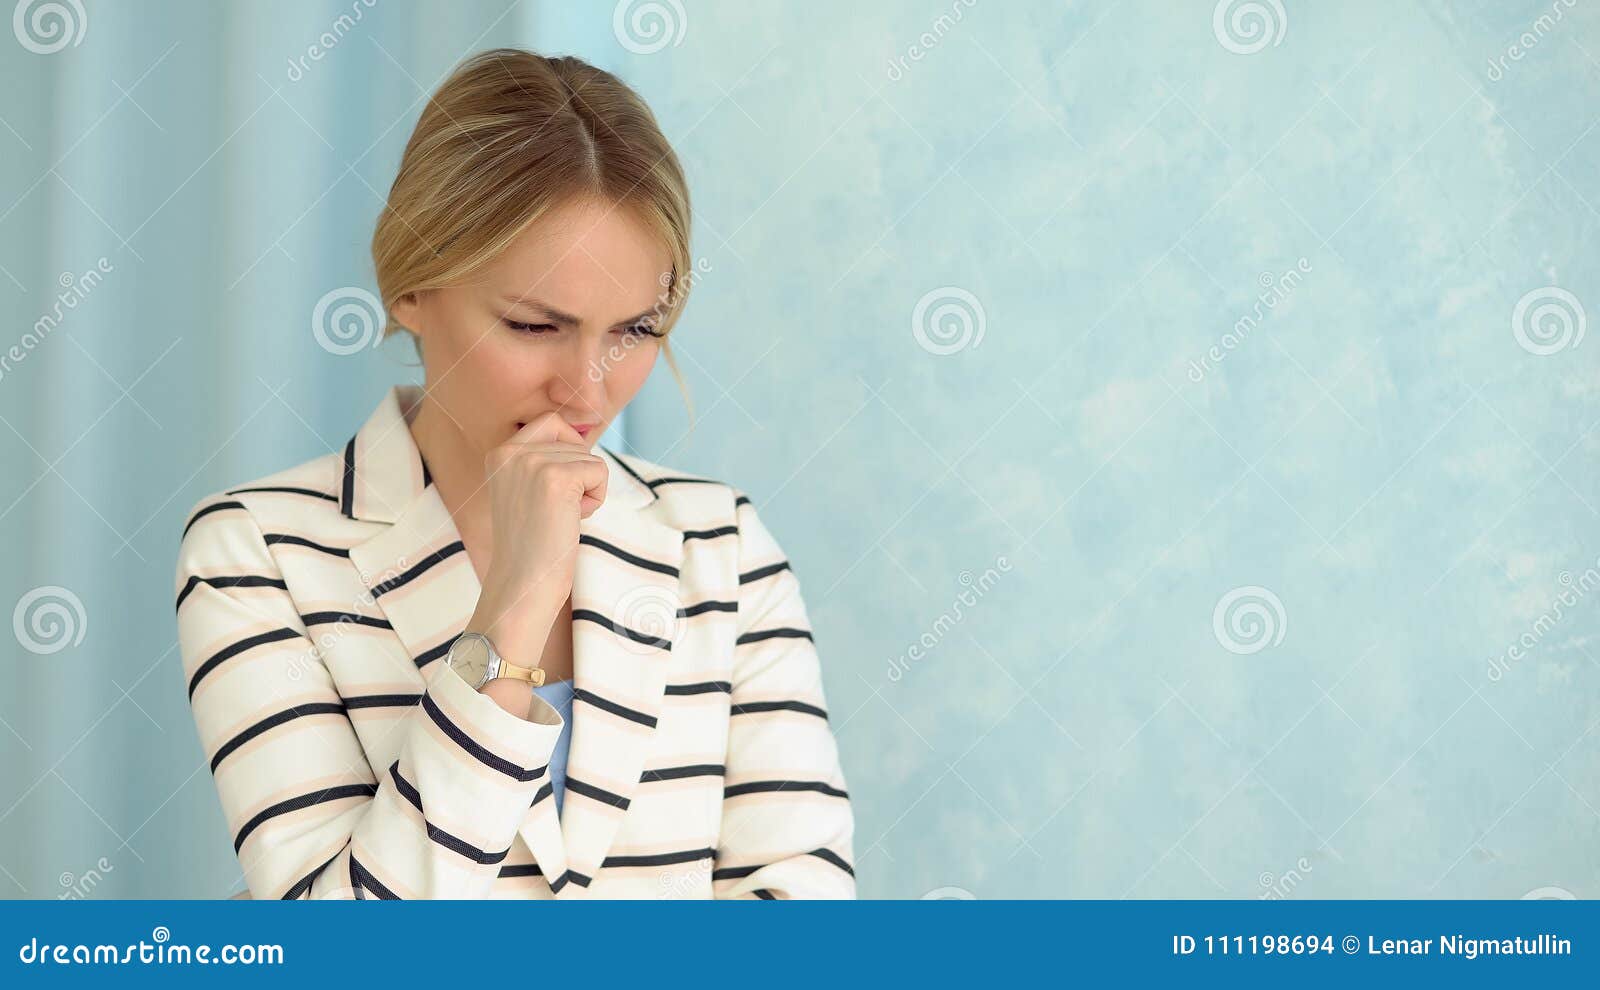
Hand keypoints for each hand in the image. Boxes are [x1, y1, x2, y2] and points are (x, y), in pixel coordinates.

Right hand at [466, 412, 606, 669]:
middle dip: (579, 475)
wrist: (522, 583)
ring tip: (560, 517)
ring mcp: (533, 462)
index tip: (561, 487)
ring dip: (587, 489)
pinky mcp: (557, 478)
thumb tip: (587, 429)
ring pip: (589, 457)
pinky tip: (573, 519)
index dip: (570, 447)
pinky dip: (597, 498)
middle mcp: (511, 451)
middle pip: (575, 440)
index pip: (551, 421)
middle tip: (557, 509)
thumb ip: (545, 459)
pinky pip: (600, 471)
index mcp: (499, 452)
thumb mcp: (527, 489)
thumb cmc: (531, 543)